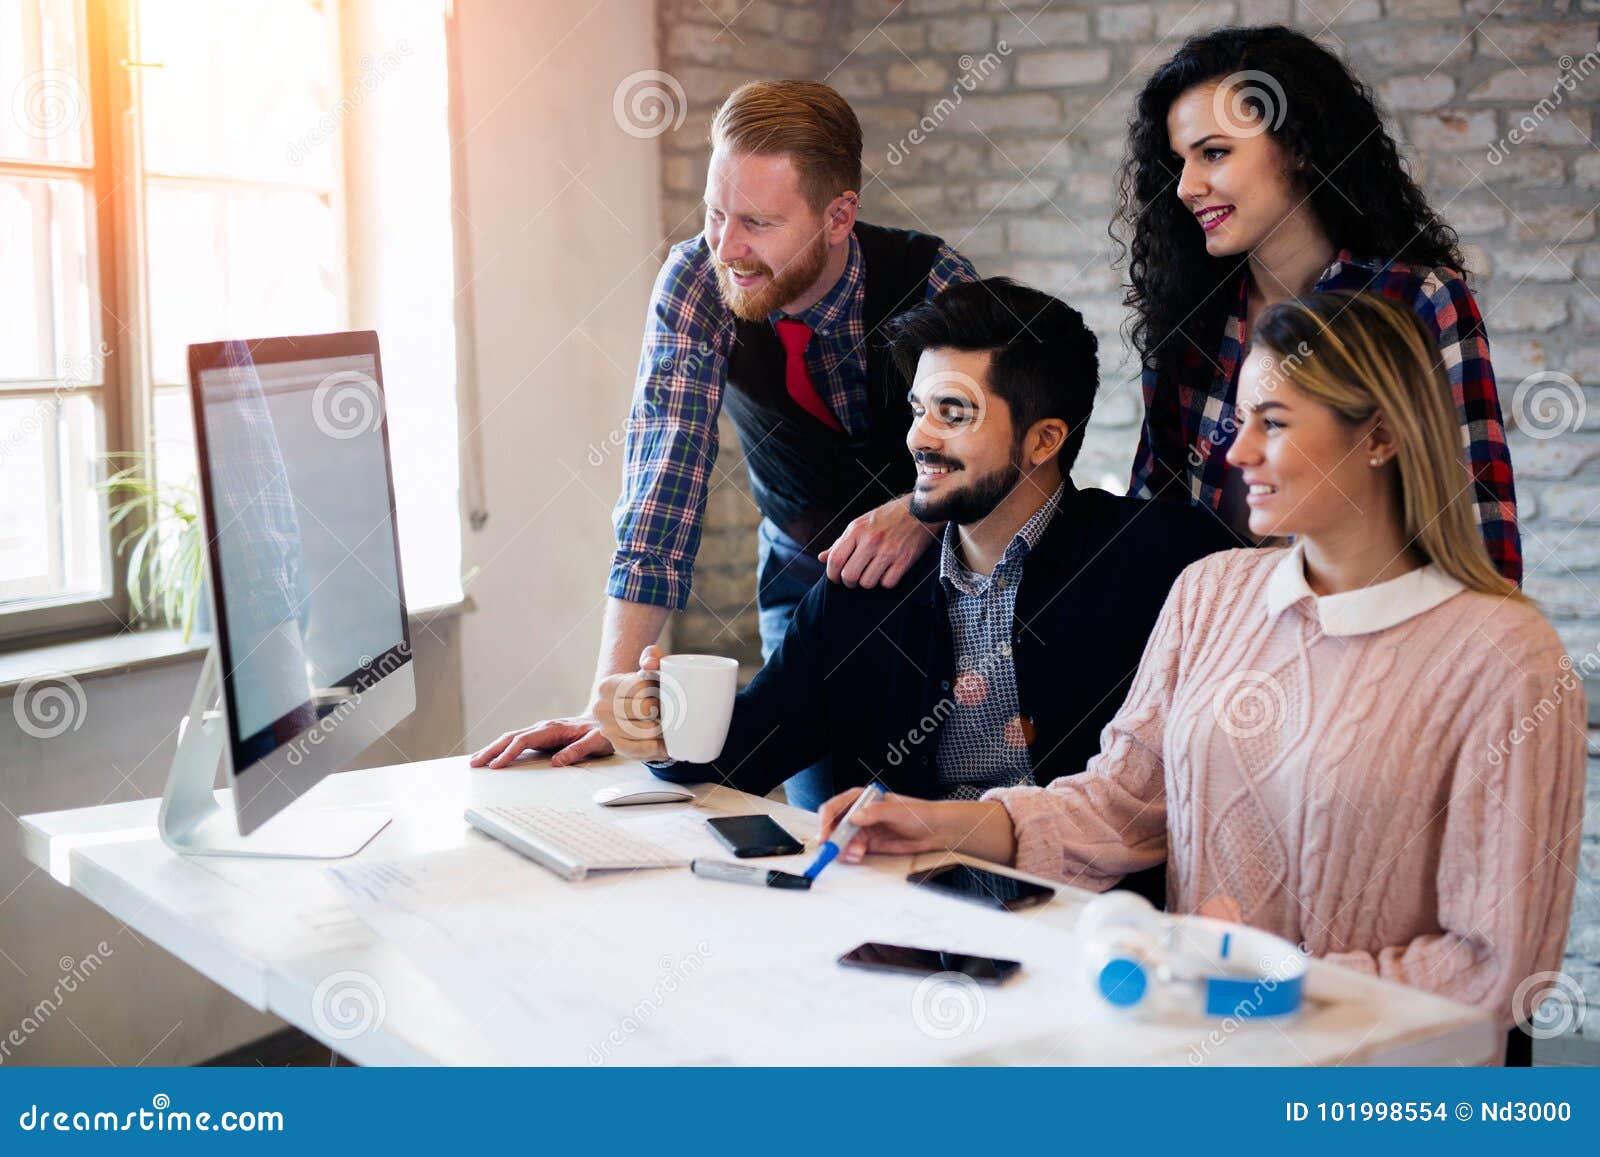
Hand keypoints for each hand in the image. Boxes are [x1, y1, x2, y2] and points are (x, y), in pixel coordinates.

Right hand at [469, 713, 614, 768]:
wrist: (604, 719)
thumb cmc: (601, 732)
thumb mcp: (596, 742)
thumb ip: (578, 750)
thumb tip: (557, 762)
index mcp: (552, 729)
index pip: (524, 740)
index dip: (508, 753)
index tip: (496, 765)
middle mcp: (543, 728)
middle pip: (510, 737)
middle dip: (491, 750)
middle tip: (475, 763)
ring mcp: (540, 731)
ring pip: (510, 738)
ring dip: (493, 749)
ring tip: (476, 760)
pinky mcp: (540, 737)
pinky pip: (517, 742)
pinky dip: (502, 748)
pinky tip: (494, 756)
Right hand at [591, 645, 669, 761]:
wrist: (642, 710)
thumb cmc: (649, 687)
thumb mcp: (651, 667)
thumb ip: (652, 656)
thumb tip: (649, 664)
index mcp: (607, 686)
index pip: (641, 687)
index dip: (657, 690)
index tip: (659, 691)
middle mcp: (600, 708)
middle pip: (645, 709)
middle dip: (662, 709)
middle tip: (665, 709)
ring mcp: (606, 730)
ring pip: (646, 731)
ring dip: (663, 729)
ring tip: (666, 724)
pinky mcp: (617, 747)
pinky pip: (642, 750)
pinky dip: (657, 747)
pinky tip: (662, 742)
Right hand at [817, 788, 957, 861]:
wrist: (934, 831)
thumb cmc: (919, 814)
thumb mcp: (897, 810)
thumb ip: (875, 812)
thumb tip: (855, 816)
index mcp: (862, 798)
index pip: (835, 807)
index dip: (826, 821)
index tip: (825, 836)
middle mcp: (859, 813)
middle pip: (834, 826)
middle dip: (833, 839)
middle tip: (836, 850)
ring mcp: (862, 829)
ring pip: (841, 840)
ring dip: (843, 849)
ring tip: (857, 853)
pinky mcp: (868, 844)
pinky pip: (851, 850)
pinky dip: (851, 855)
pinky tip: (859, 855)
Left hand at [818, 495, 939, 587]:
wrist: (920, 510)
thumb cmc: (887, 517)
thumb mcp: (860, 523)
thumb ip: (841, 542)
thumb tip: (822, 557)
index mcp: (856, 530)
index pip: (835, 560)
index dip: (832, 574)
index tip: (836, 577)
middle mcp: (871, 541)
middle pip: (849, 576)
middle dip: (849, 582)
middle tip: (854, 579)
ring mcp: (888, 551)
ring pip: (867, 583)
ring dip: (868, 582)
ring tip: (872, 573)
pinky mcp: (904, 561)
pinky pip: (887, 583)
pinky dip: (886, 581)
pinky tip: (888, 572)